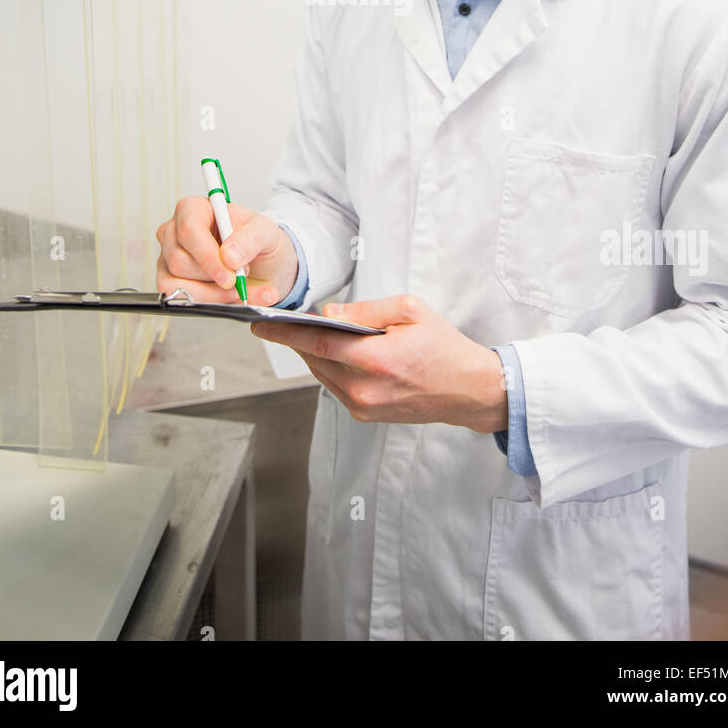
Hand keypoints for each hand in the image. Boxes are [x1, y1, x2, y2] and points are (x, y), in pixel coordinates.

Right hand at [155, 197, 298, 305]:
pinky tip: (228, 298)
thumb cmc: (257, 241)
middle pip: (179, 261)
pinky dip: (208, 303)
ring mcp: (169, 257)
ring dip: (213, 294)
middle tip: (240, 278)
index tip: (230, 274)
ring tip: (238, 288)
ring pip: (176, 283)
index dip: (208, 256)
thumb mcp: (266, 232)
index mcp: (194, 209)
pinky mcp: (169, 280)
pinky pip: (178, 299)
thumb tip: (229, 256)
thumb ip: (252, 238)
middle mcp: (176, 231)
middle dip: (213, 277)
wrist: (263, 265)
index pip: (189, 230)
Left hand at [250, 294, 507, 432]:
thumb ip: (365, 311)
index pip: (317, 345)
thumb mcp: (410, 311)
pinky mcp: (365, 415)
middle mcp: (364, 389)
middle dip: (297, 340)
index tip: (260, 325)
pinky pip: (335, 387)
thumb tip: (329, 314)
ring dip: (313, 355)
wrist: (467, 390)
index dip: (284, 334)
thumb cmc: (444, 346)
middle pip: (314, 360)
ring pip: (321, 375)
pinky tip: (336, 353)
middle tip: (285, 321)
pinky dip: (330, 368)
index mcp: (375, 360)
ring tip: (310, 334)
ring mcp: (363, 406)